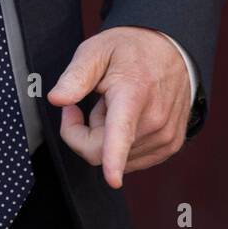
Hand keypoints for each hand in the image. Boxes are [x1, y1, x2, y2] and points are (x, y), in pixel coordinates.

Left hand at [47, 27, 191, 188]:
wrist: (170, 50)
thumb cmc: (131, 50)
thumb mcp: (96, 50)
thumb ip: (75, 75)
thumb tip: (57, 99)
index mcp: (133, 93)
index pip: (121, 131)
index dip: (114, 158)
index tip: (113, 179)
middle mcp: (154, 119)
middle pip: (101, 151)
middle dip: (84, 131)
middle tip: (89, 102)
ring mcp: (165, 136)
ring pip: (115, 159)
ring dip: (106, 136)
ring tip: (117, 104)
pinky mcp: (170, 146)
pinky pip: (131, 160)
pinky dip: (122, 143)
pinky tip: (130, 116)